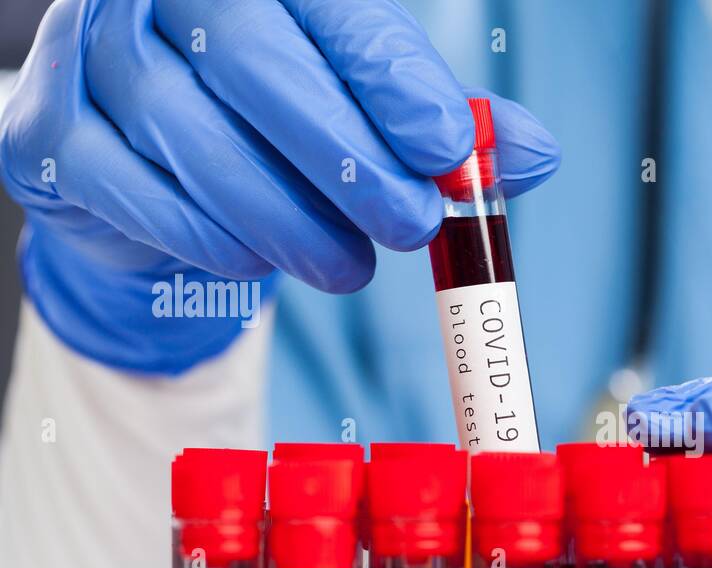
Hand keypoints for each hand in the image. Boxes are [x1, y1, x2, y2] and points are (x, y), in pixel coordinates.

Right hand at [0, 0, 559, 371]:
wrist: (151, 168)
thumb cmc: (273, 128)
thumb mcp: (367, 114)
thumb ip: (441, 130)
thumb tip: (533, 155)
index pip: (332, 10)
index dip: (392, 79)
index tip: (447, 149)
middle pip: (258, 65)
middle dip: (347, 160)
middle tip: (409, 226)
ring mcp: (91, 53)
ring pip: (198, 141)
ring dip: (287, 221)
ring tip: (347, 268)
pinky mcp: (49, 134)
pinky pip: (136, 195)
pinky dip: (208, 240)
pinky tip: (253, 262)